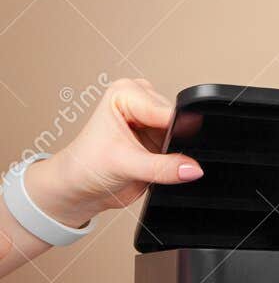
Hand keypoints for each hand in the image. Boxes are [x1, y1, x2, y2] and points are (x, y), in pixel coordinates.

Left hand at [23, 78, 201, 227]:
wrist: (81, 188)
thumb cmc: (86, 166)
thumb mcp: (126, 165)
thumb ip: (164, 167)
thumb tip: (193, 168)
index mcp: (125, 94)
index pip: (164, 109)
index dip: (175, 130)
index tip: (178, 148)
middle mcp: (139, 101)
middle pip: (177, 120)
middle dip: (174, 142)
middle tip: (156, 157)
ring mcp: (151, 120)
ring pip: (184, 134)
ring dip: (175, 150)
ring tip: (150, 159)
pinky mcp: (160, 137)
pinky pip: (182, 146)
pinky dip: (177, 158)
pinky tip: (157, 162)